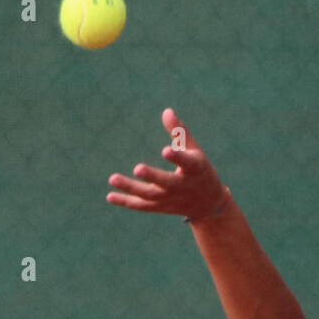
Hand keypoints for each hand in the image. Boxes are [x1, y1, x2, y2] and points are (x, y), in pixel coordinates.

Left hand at [106, 107, 227, 218]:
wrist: (208, 204)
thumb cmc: (200, 171)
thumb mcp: (195, 151)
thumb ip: (180, 132)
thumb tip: (166, 111)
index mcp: (195, 169)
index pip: (187, 163)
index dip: (177, 157)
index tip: (165, 150)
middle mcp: (182, 186)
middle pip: (166, 183)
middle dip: (152, 176)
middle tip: (137, 168)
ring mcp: (171, 199)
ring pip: (150, 195)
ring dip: (131, 188)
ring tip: (112, 178)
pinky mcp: (161, 207)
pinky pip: (143, 205)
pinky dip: (127, 202)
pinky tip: (110, 196)